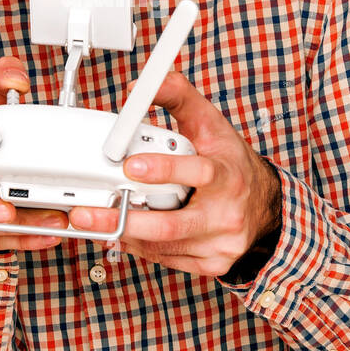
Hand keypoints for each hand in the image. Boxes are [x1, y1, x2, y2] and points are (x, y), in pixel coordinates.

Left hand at [67, 69, 281, 277]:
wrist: (263, 205)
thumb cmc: (231, 163)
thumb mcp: (210, 123)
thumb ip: (178, 97)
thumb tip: (140, 86)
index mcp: (229, 175)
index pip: (198, 172)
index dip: (164, 169)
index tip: (130, 166)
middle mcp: (227, 213)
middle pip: (172, 225)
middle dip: (124, 220)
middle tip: (86, 213)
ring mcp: (220, 243)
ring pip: (163, 246)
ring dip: (123, 234)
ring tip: (93, 221)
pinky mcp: (213, 264)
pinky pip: (166, 259)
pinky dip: (139, 246)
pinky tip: (122, 233)